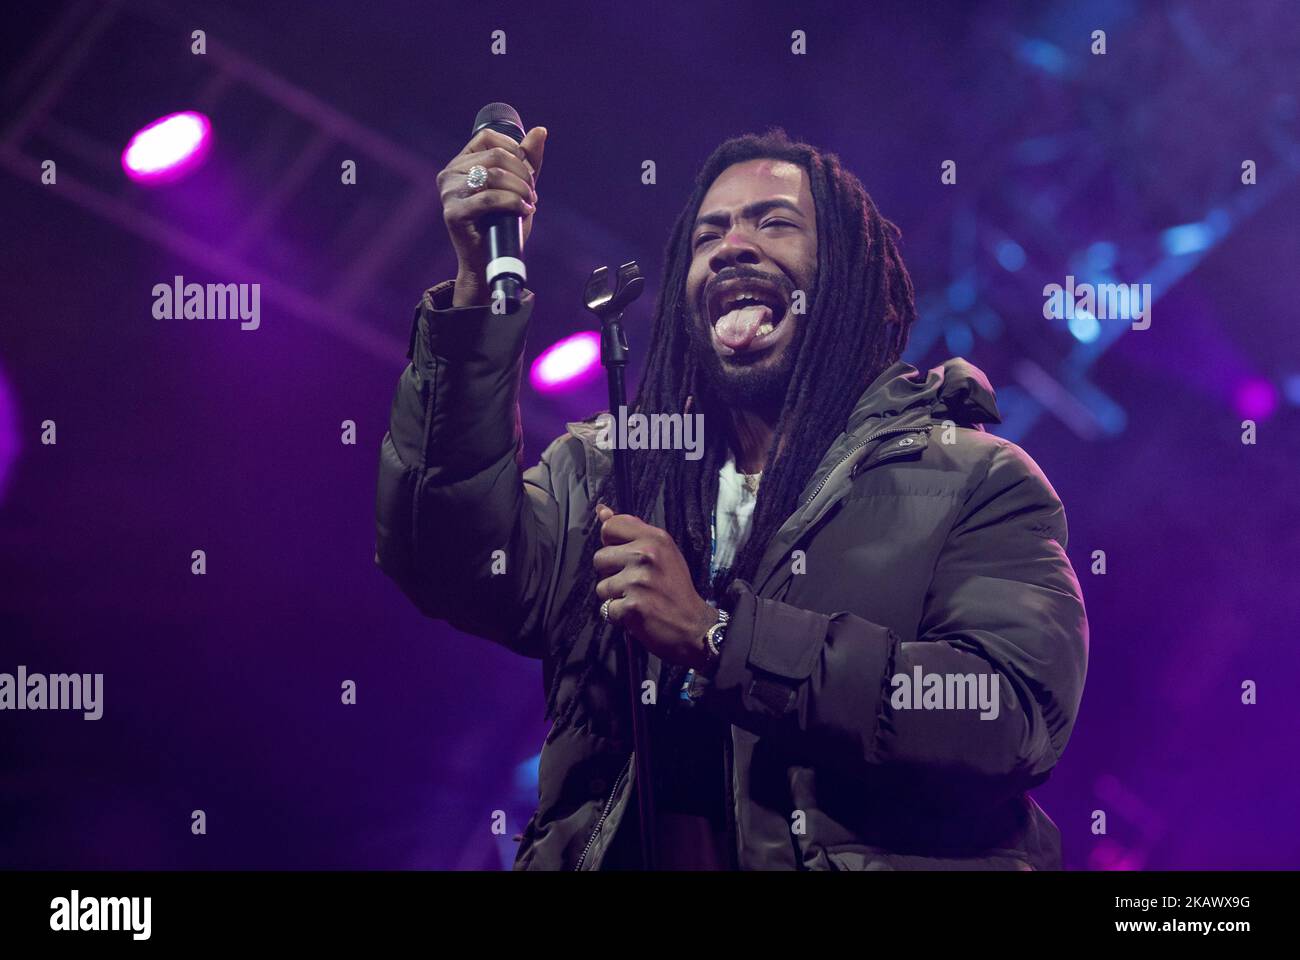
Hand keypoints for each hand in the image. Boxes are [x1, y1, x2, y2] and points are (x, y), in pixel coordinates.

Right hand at [437, 125, 547, 305]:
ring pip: (494, 174)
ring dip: (520, 188)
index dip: (514, 150)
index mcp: (460, 163)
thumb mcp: (518, 187)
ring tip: (528, 202)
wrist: (490, 263)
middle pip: (495, 155)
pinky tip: (523, 211)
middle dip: (522, 173)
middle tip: (531, 193)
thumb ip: (527, 160)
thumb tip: (541, 130)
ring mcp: (449, 193)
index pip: (488, 137)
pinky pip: (489, 198)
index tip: (526, 173)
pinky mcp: (453, 213)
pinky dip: (513, 203)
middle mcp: (449, 174)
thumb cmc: (503, 224)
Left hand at [593, 504, 718, 671]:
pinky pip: (607, 608)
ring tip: (637, 598)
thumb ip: (632, 531)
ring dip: (614, 596)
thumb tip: (602, 510)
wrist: (694, 627)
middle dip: (611, 573)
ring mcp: (639, 580)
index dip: (611, 542)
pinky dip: (619, 615)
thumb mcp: (662, 552)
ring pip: (601, 586)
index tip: (623, 554)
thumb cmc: (676, 589)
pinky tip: (637, 613)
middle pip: (599, 558)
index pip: (611, 526)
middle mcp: (647, 555)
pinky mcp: (632, 605)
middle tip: (634, 582)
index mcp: (655, 538)